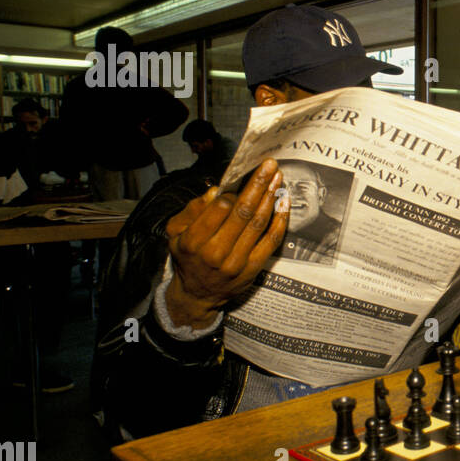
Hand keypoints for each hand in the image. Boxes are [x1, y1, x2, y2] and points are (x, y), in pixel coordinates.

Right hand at [163, 158, 287, 328]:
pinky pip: (271, 241)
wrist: (198, 295)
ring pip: (259, 224)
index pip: (219, 210)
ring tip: (278, 178)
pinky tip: (284, 203)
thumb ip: (192, 211)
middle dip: (258, 185)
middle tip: (269, 165)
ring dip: (271, 198)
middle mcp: (216, 253)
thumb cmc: (188, 258)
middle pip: (243, 213)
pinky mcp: (254, 268)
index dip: (233, 193)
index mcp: (193, 242)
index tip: (240, 179)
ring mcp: (237, 263)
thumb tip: (217, 191)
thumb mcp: (175, 234)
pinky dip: (280, 220)